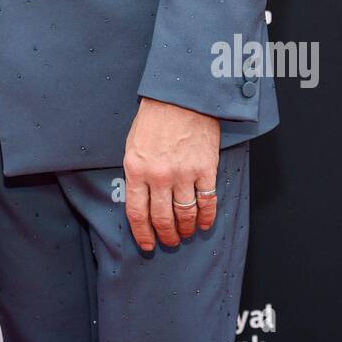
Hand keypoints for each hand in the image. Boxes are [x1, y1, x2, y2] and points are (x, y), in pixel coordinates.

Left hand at [122, 97, 220, 250]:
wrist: (180, 97)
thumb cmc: (154, 118)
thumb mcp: (133, 145)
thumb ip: (136, 173)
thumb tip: (141, 199)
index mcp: (136, 169)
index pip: (137, 213)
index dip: (143, 234)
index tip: (148, 245)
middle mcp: (159, 176)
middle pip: (162, 219)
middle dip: (166, 235)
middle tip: (170, 241)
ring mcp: (184, 174)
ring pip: (185, 215)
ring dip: (187, 229)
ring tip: (187, 233)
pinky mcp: (205, 169)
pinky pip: (207, 202)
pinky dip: (207, 217)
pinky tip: (205, 223)